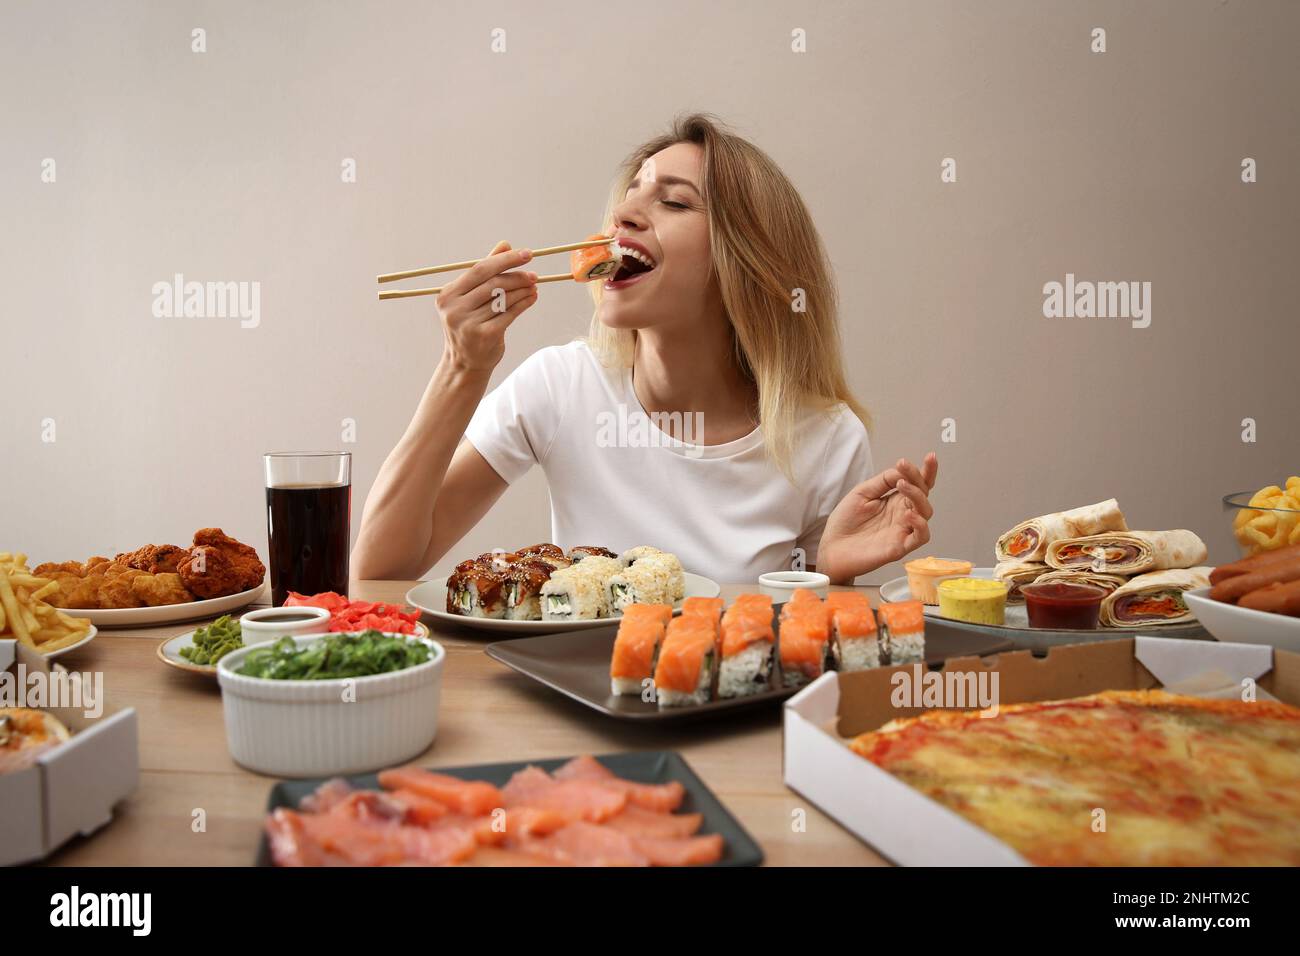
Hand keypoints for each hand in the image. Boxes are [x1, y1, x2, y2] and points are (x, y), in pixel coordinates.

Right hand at [436, 240, 538, 371]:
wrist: (464, 363)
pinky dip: (524, 304)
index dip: (505, 260)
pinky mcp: (485, 335)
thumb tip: (505, 244)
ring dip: (523, 290)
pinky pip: (510, 314)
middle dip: (517, 276)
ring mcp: (468, 323)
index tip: (526, 254)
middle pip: (493, 283)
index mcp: (447, 294)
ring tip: (533, 285)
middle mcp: (454, 308)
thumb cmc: (469, 324)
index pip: (480, 269)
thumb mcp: (471, 297)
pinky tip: (532, 297)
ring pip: (503, 299)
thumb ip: (486, 271)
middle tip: (534, 275)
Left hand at [816, 453, 938, 583]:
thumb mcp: (862, 493)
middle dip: (919, 478)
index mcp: (895, 500)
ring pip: (926, 512)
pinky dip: (920, 524)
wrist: (831, 548)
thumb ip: (882, 481)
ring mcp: (903, 529)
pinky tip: (908, 514)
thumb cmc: (845, 523)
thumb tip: (901, 471)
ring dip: (918, 496)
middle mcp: (903, 513)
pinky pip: (921, 536)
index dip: (926, 470)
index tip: (929, 456)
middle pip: (924, 494)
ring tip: (902, 486)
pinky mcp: (900, 546)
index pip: (917, 483)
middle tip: (903, 468)